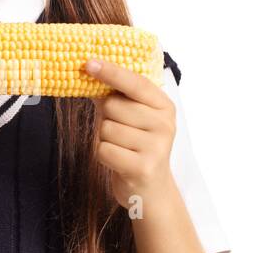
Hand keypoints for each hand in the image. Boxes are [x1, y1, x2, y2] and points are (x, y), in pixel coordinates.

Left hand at [84, 57, 176, 209]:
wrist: (151, 190)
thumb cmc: (136, 147)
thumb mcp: (133, 118)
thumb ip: (115, 97)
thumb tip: (89, 72)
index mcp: (164, 106)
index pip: (135, 82)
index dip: (111, 72)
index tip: (89, 63)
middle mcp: (164, 124)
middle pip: (113, 106)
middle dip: (106, 118)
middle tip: (120, 132)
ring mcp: (156, 147)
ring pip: (106, 129)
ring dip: (105, 139)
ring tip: (121, 148)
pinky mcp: (142, 168)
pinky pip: (104, 150)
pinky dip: (103, 155)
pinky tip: (118, 161)